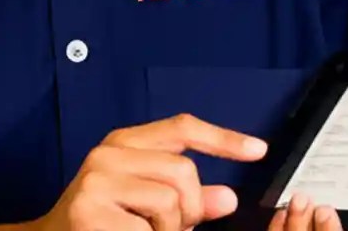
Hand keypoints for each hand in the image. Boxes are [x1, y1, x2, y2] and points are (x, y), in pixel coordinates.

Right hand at [34, 114, 267, 230]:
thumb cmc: (102, 222)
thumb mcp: (146, 203)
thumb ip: (187, 198)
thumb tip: (229, 197)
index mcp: (122, 144)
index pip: (181, 127)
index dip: (223, 138)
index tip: (258, 150)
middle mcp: (106, 154)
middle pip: (184, 172)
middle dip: (190, 210)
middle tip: (168, 228)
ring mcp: (96, 182)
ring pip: (170, 203)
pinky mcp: (89, 211)